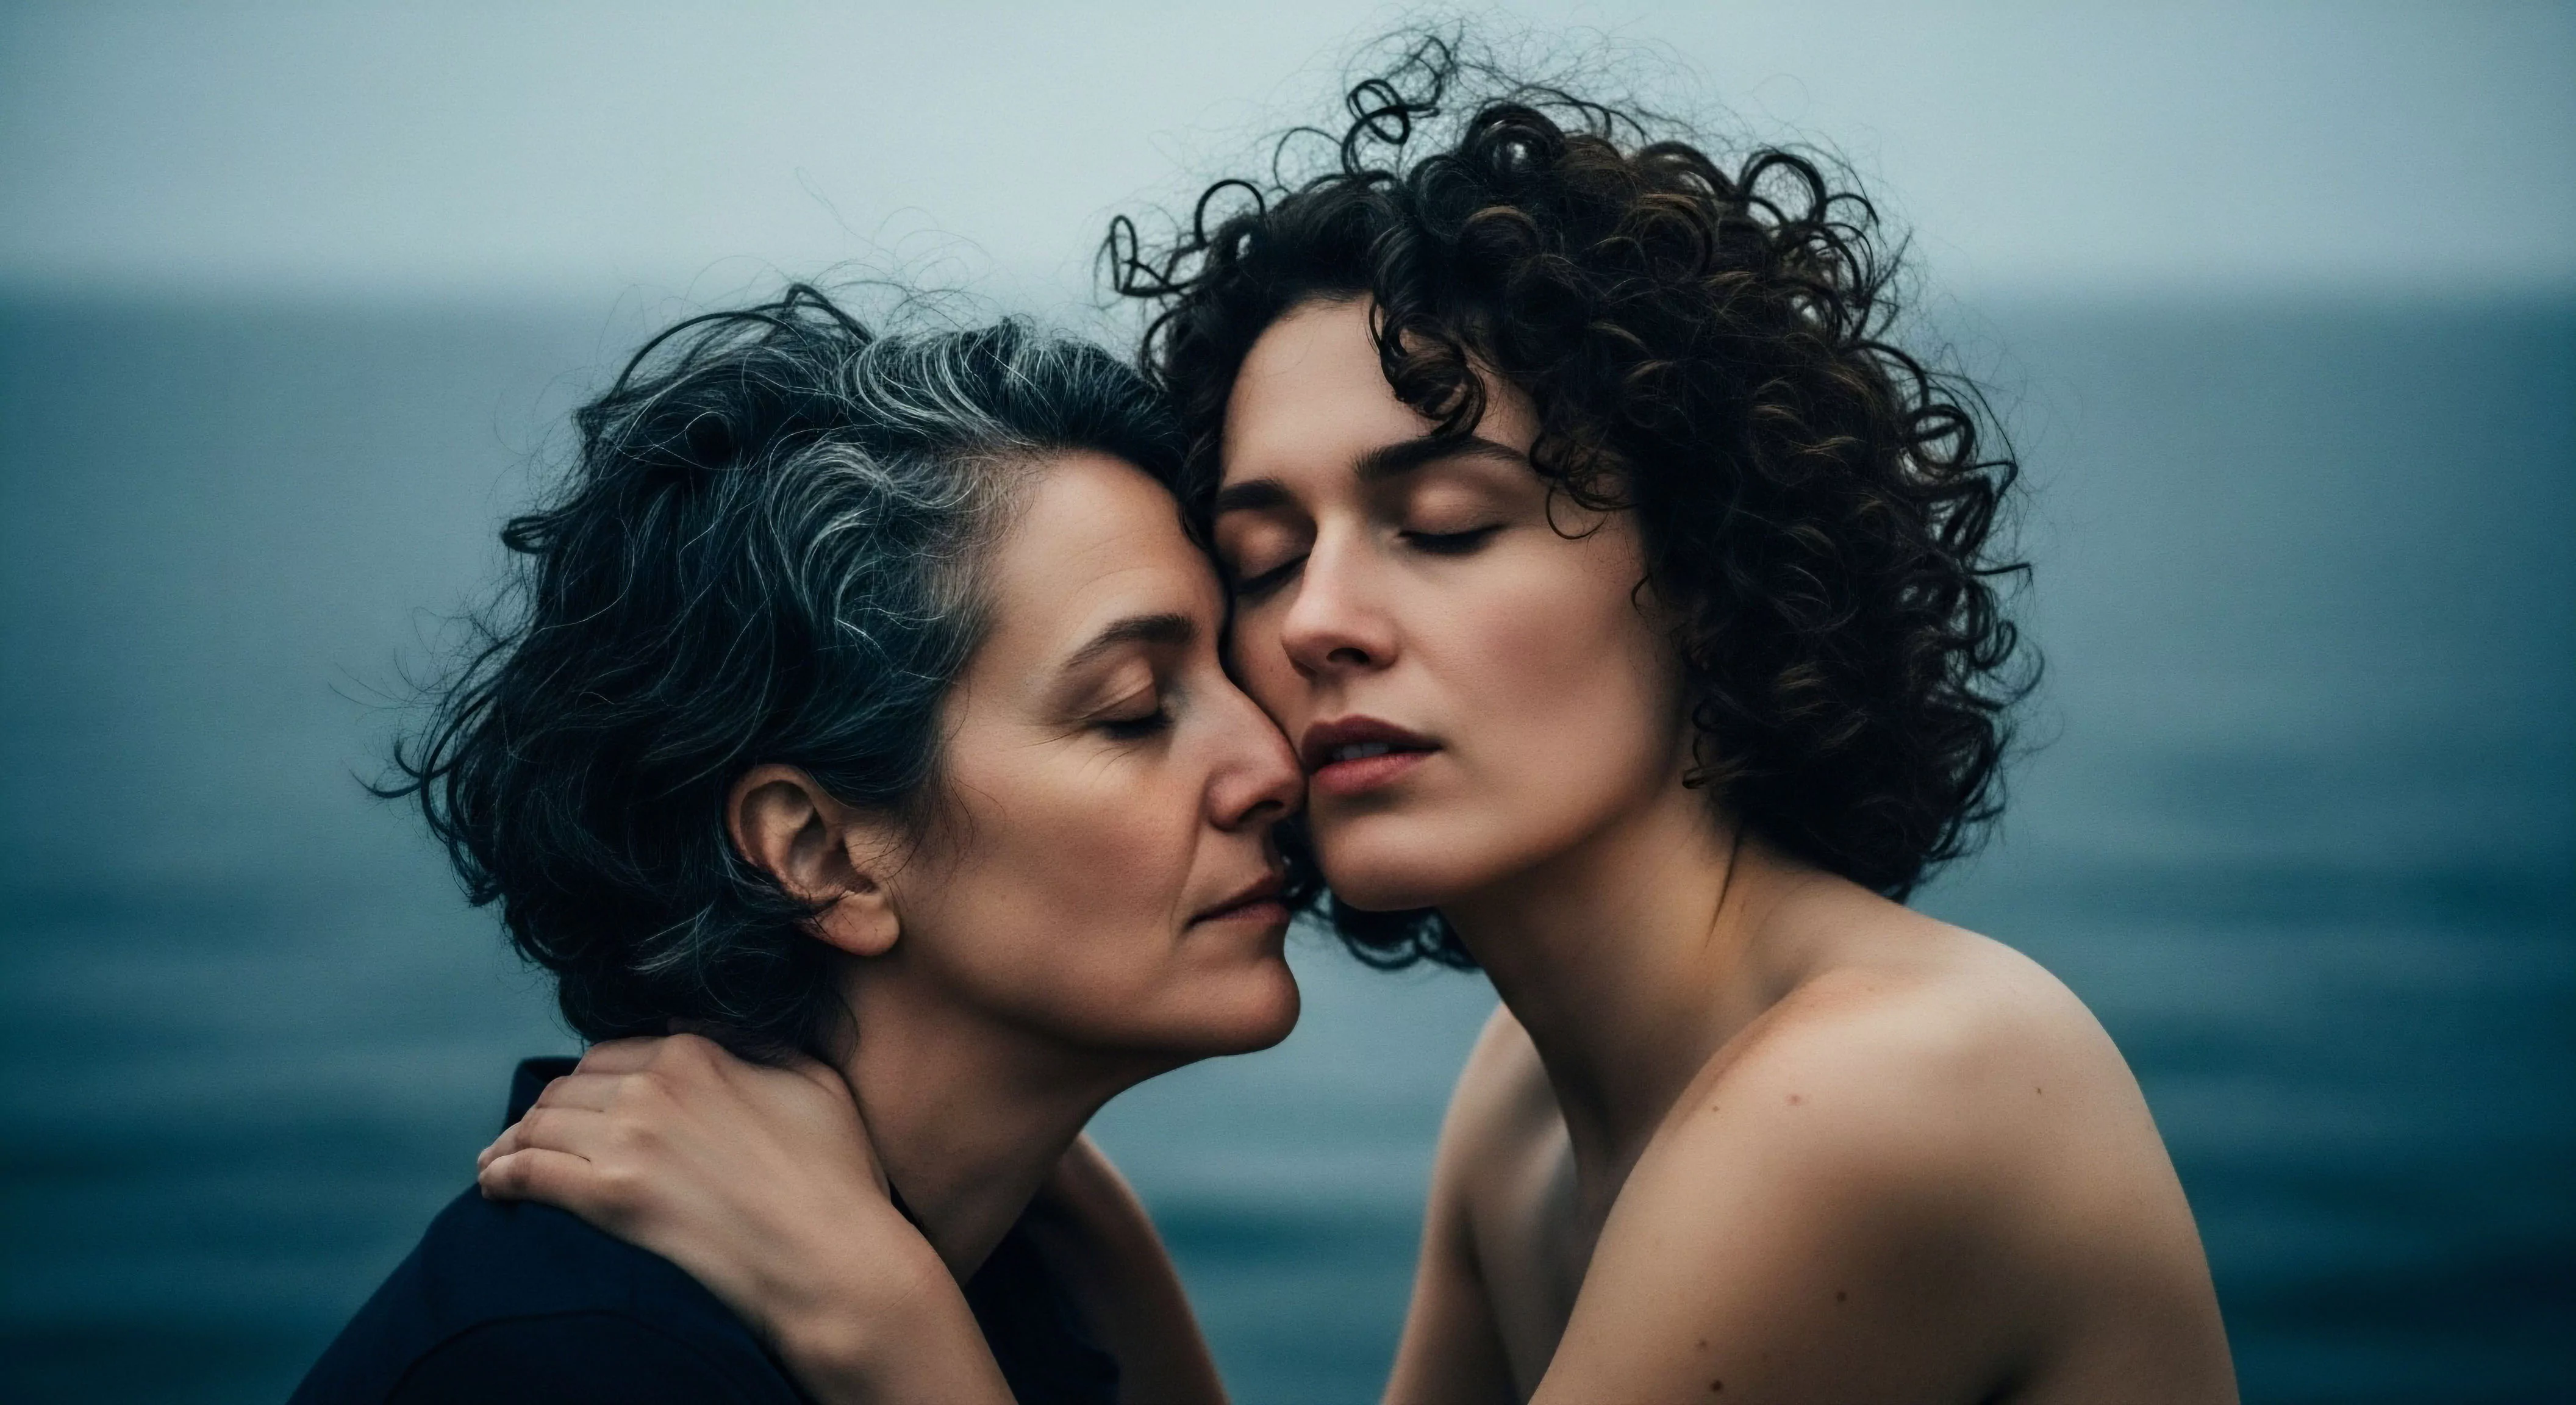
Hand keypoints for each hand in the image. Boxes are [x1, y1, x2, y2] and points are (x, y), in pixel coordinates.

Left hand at [476, 1034, 1009, 1404]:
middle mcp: (653, 1084)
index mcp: (697, 1050)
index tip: (581, 1106)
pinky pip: (528, 1172)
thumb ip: (755, 1041)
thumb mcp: (813, 1081)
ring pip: (540, 1125)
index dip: (590, 1082)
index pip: (612, 1053)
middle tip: (534, 1139)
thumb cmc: (836, 1179)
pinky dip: (501, 1176)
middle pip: (569, 1087)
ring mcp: (628, 1138)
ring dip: (514, 1142)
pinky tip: (492, 1188)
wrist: (832, 1259)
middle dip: (549, 1111)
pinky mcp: (608, 1196)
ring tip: (500, 1163)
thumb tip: (698, 1018)